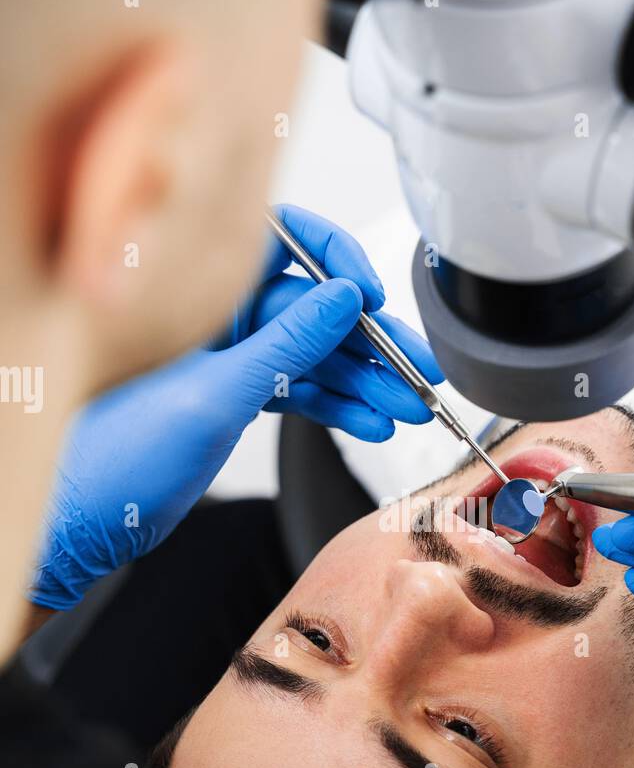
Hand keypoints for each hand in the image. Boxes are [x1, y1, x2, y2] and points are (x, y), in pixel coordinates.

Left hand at [31, 205, 441, 609]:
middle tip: (416, 370)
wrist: (83, 524)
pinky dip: (336, 408)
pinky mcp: (234, 397)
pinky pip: (298, 391)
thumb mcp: (215, 393)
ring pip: (312, 356)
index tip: (369, 295)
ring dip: (363, 383)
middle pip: (310, 309)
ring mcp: (225, 358)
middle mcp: (211, 317)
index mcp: (193, 292)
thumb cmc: (113, 456)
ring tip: (408, 407)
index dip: (332, 261)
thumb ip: (285, 344)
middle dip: (367, 342)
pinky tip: (371, 421)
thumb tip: (341, 298)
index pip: (277, 243)